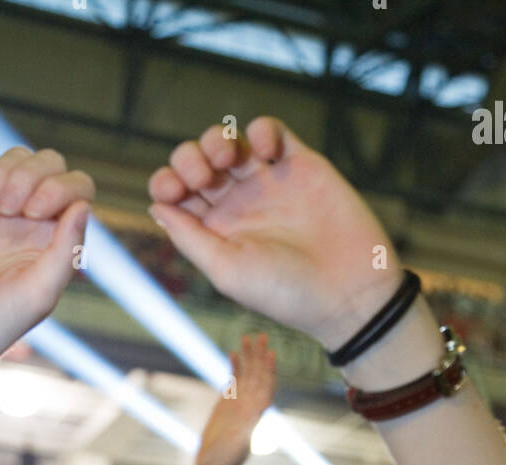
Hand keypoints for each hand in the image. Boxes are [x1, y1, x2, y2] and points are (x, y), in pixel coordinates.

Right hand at [0, 147, 93, 364]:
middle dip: (28, 176)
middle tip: (8, 211)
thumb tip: (83, 206)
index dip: (59, 187)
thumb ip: (66, 252)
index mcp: (60, 239)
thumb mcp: (39, 293)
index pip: (79, 188)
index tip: (33, 213)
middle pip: (49, 162)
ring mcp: (3, 209)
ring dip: (0, 174)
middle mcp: (36, 220)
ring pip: (14, 158)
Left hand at [148, 118, 400, 350]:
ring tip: (229, 159)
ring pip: (229, 141)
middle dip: (189, 157)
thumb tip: (157, 207)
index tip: (175, 191)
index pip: (176, 195)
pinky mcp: (300, 165)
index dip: (166, 183)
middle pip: (196, 162)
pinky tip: (265, 152)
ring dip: (217, 139)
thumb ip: (190, 238)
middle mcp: (239, 205)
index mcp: (216, 232)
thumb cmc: (287, 293)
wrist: (348, 291)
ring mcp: (269, 183)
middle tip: (204, 177)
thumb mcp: (227, 271)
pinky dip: (261, 130)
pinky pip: (271, 131)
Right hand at [197, 333, 276, 464]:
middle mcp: (249, 407)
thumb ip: (241, 435)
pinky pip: (233, 382)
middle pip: (258, 377)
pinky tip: (234, 353)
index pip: (264, 389)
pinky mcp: (227, 405)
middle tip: (262, 335)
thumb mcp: (232, 450)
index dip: (268, 372)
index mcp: (253, 416)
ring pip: (246, 376)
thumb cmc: (223, 464)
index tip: (271, 354)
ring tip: (249, 337)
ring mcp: (238, 404)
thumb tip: (251, 420)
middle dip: (260, 357)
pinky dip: (235, 368)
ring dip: (249, 357)